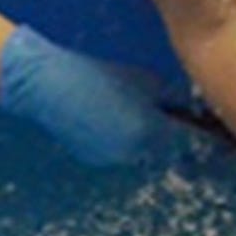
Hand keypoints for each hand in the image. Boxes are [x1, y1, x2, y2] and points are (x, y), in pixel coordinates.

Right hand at [0, 24, 179, 166]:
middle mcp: (133, 152)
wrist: (53, 87)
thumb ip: (168, 96)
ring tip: (122, 114)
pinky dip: (114, 141)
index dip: (182, 128)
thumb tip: (180, 106)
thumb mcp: (144, 79)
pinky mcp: (91, 159)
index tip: (182, 120)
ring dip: (136, 138)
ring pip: (134, 151)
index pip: (179, 138)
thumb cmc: (100, 77)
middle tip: (149, 112)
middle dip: (157, 133)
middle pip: (157, 147)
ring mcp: (111, 159)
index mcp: (148, 131)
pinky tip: (104, 121)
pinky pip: (113, 152)